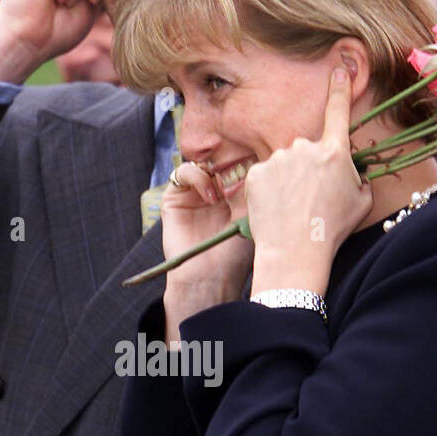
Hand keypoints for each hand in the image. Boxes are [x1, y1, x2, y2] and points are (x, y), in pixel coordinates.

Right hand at [161, 161, 253, 339]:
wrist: (209, 278)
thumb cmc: (236, 255)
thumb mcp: (252, 215)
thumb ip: (252, 186)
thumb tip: (261, 157)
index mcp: (235, 194)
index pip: (240, 162)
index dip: (249, 157)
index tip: (260, 160)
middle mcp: (214, 191)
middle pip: (221, 157)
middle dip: (233, 159)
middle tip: (244, 167)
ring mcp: (194, 193)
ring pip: (203, 161)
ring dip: (215, 169)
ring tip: (226, 189)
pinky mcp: (175, 198)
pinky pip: (183, 171)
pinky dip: (197, 177)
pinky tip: (210, 196)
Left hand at [247, 68, 372, 293]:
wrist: (295, 253)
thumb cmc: (331, 231)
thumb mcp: (361, 202)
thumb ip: (358, 178)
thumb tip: (353, 173)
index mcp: (335, 151)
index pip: (338, 111)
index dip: (340, 88)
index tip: (339, 69)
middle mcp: (305, 147)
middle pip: (307, 150)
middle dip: (308, 168)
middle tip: (311, 200)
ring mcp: (278, 158)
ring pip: (284, 163)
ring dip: (288, 180)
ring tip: (292, 209)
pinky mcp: (256, 172)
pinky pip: (265, 175)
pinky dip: (269, 189)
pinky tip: (275, 209)